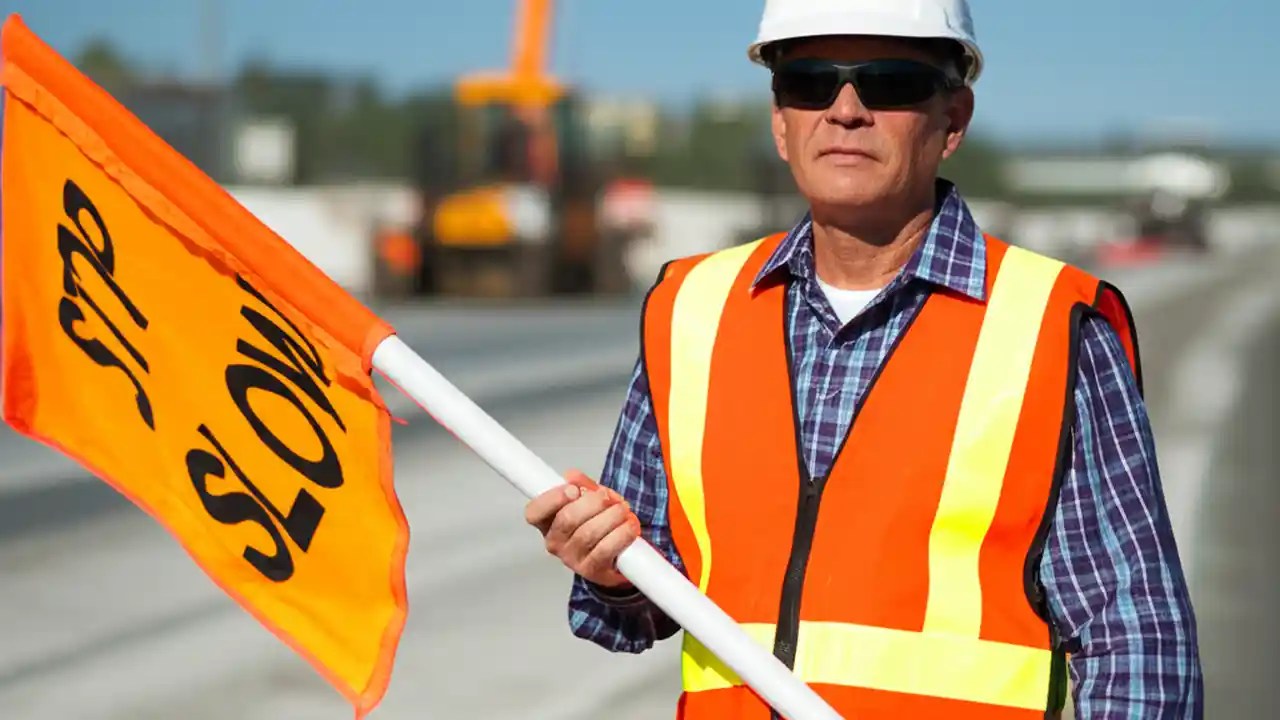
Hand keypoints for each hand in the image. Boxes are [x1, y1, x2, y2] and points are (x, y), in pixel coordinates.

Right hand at [524, 469, 640, 587]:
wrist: (620, 552)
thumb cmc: (600, 522)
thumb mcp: (590, 498)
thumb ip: (582, 485)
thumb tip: (573, 476)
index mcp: (547, 521)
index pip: (535, 512)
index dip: (552, 499)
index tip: (573, 490)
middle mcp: (555, 542)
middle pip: (567, 519)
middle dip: (593, 503)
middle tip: (608, 497)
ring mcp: (572, 559)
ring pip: (588, 533)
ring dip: (611, 516)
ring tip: (623, 510)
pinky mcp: (592, 570)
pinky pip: (605, 549)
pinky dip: (621, 534)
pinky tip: (628, 526)